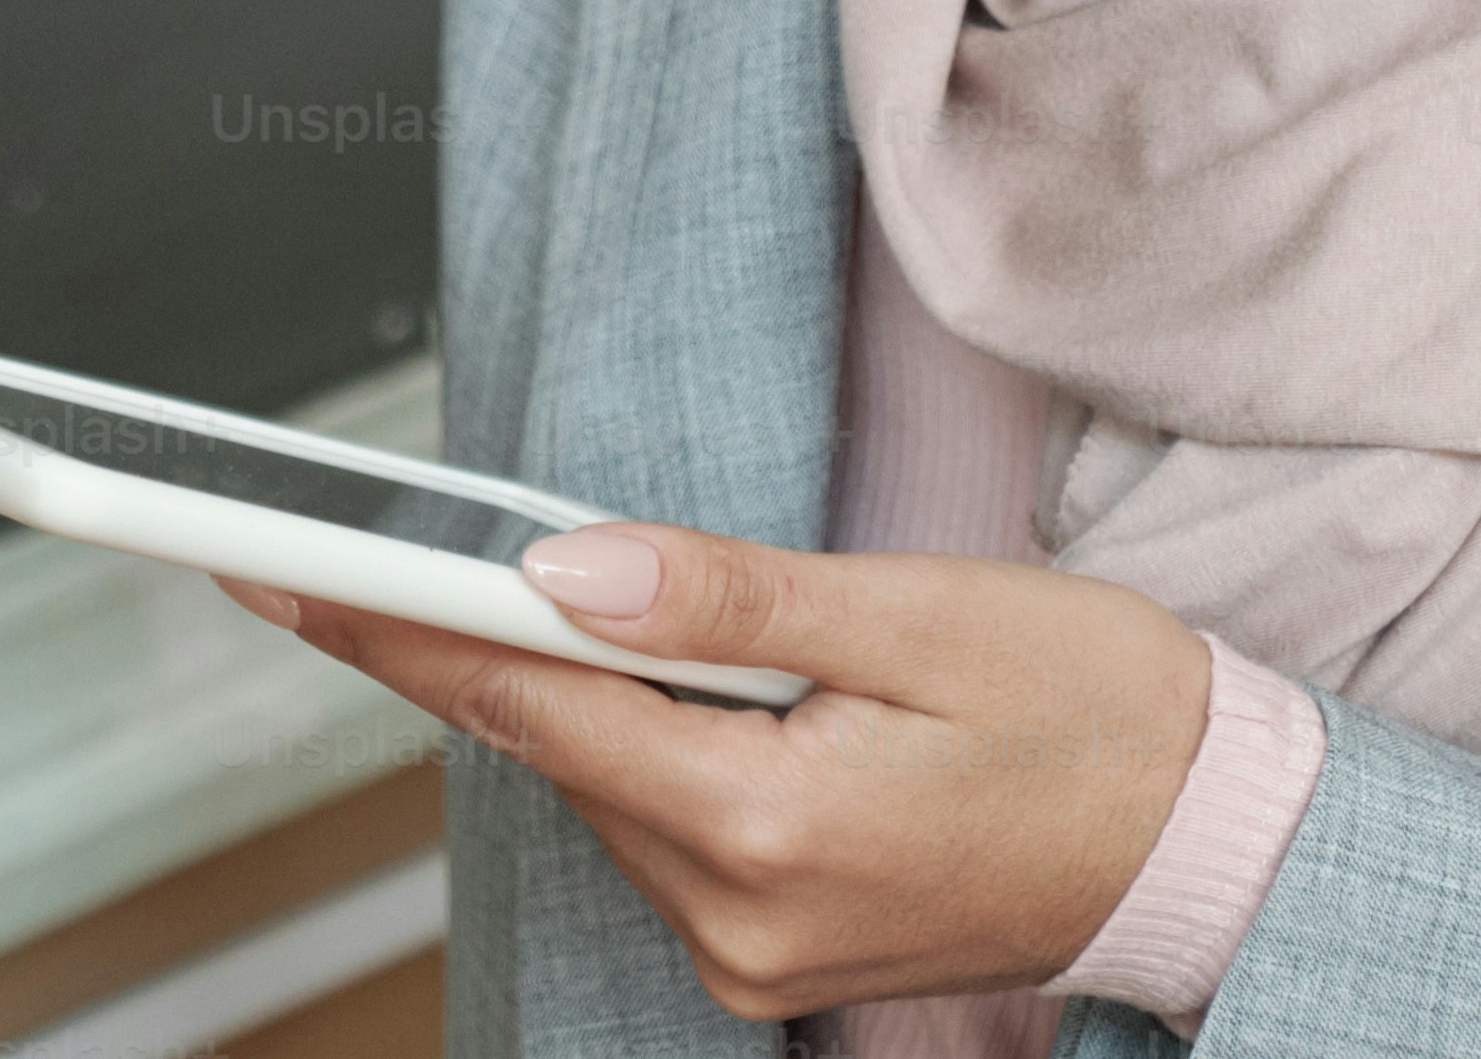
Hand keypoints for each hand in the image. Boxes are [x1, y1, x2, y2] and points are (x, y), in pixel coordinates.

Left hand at [222, 526, 1212, 1021]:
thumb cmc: (1095, 710)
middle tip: (510, 528)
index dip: (386, 617)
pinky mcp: (769, 951)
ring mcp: (749, 952)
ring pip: (608, 777)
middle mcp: (734, 919)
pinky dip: (670, 741)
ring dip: (623, 684)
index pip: (522, 699)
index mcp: (763, 828)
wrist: (1210, 834)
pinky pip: (665, 819)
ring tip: (760, 626)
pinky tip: (756, 696)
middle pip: (556, 738)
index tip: (270, 559)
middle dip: (529, 626)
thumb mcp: (917, 617)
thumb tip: (558, 566)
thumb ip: (724, 598)